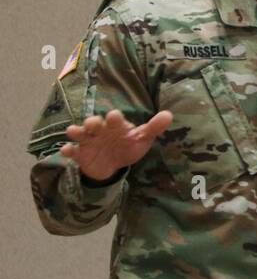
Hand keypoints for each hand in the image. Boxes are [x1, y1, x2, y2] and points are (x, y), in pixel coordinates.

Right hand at [59, 109, 173, 181]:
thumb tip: (169, 115)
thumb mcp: (142, 138)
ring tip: (74, 131)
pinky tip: (67, 151)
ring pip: (80, 133)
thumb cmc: (128, 146)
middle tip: (93, 124)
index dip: (114, 118)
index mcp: (116, 125)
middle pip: (94, 123)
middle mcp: (100, 130)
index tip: (115, 117)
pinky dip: (68, 150)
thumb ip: (154, 127)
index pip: (114, 119)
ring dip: (76, 131)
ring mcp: (88, 141)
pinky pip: (71, 151)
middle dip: (92, 122)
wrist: (113, 163)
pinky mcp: (80, 154)